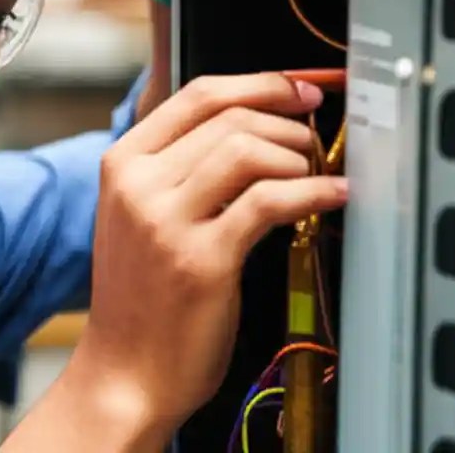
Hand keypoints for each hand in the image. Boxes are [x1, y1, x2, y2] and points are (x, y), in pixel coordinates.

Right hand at [76, 72, 347, 431]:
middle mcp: (137, 185)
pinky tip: (332, 196)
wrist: (125, 372)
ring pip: (249, 149)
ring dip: (298, 157)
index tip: (304, 87)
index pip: (199, 94)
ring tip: (315, 176)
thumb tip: (260, 123)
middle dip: (289, 121)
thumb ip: (181, 168)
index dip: (263, 83)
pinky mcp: (201, 259)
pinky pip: (271, 200)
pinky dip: (313, 191)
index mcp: (122, 164)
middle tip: (317, 142)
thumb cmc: (143, 297)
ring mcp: (165, 221)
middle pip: (230, 116)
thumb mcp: (140, 215)